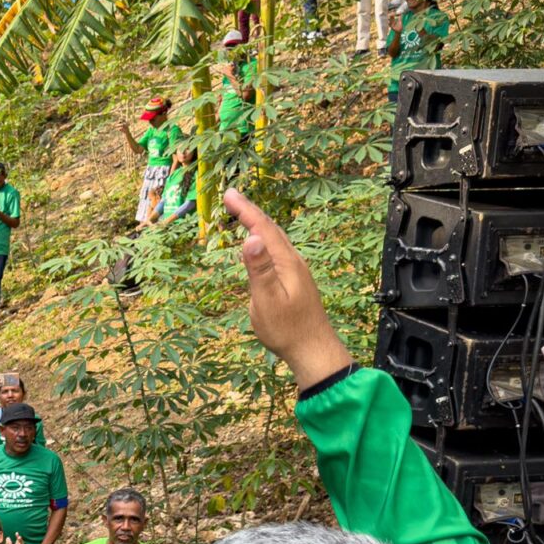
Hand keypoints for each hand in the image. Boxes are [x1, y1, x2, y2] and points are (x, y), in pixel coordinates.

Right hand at [228, 190, 352, 388]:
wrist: (314, 349)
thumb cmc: (287, 329)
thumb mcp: (266, 301)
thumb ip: (258, 270)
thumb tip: (249, 239)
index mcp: (286, 263)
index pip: (262, 229)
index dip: (245, 210)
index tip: (229, 194)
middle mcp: (294, 262)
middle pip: (271, 229)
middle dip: (251, 211)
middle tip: (232, 197)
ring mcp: (297, 270)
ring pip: (276, 239)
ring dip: (258, 224)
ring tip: (244, 214)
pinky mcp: (296, 280)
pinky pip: (278, 250)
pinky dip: (265, 239)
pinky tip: (261, 245)